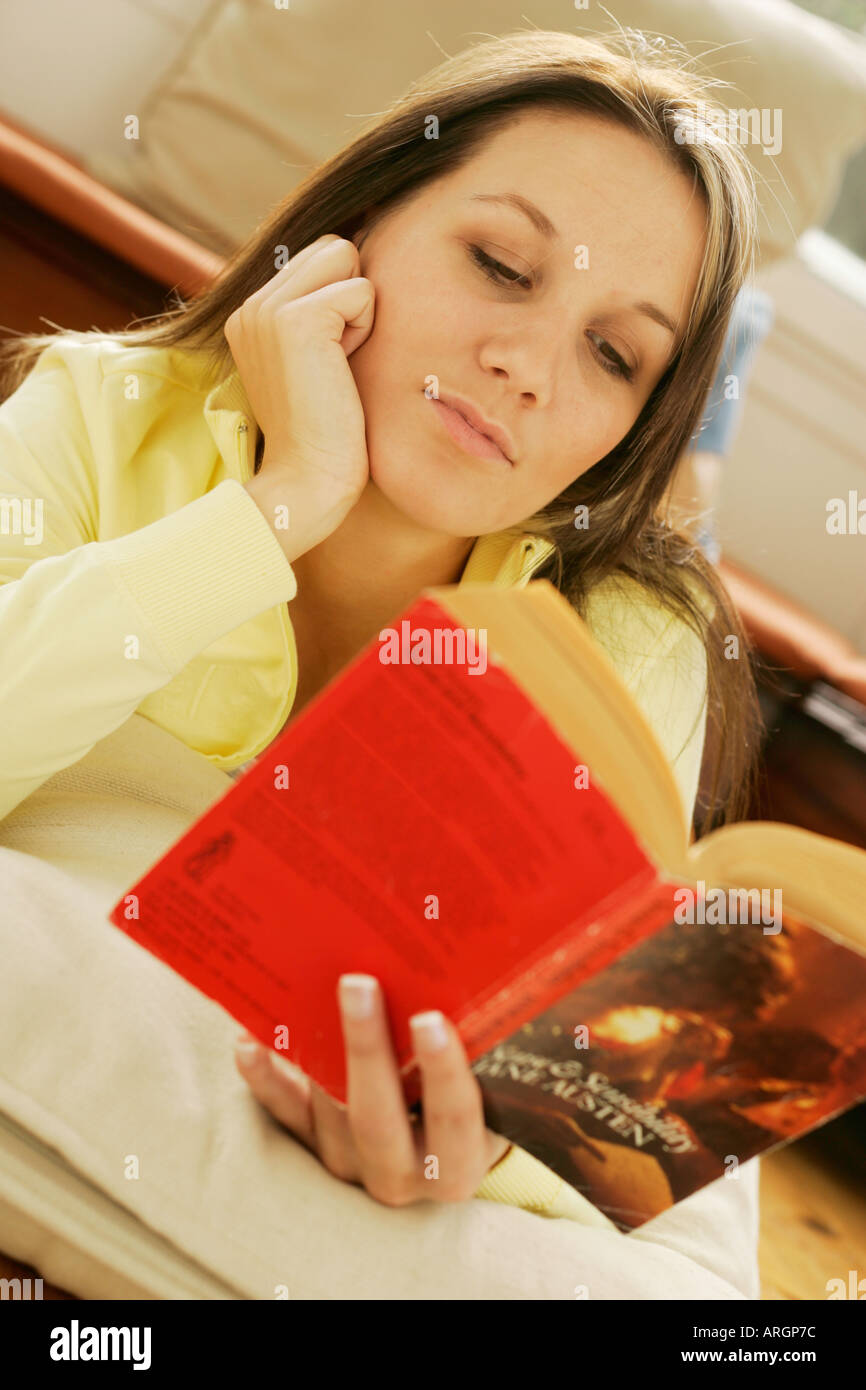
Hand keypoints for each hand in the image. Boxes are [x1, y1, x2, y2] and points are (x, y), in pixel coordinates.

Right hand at [225, 234, 374, 559]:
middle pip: (334, 247)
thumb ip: (322, 318)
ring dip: (358, 311)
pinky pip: (361, 290)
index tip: (330, 362)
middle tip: (337, 362)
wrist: (308, 482)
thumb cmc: (327, 436)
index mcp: (252, 314)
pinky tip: (341, 372)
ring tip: (338, 365)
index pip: (321, 258)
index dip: (343, 303)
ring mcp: (268, 308)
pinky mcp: (295, 320)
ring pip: (345, 257)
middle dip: (352, 298)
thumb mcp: (316, 365)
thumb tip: (360, 271)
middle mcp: (251, 303)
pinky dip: (365, 330)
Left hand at [234, 974, 511, 1205]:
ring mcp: (349, 1168)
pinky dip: (265, 1081)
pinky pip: (285, 1118)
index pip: (453, 1118)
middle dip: (365, 1048)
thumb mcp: (494, 1098)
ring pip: (329, 1111)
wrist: (437, 1163)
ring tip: (308, 987)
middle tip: (357, 984)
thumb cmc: (477, 1113)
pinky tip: (248, 1044)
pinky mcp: (312, 1152)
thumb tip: (484, 978)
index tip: (430, 1019)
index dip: (442, 1071)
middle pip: (376, 1117)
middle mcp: (400, 1177)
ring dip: (317, 1050)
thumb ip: (487, 1057)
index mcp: (455, 1165)